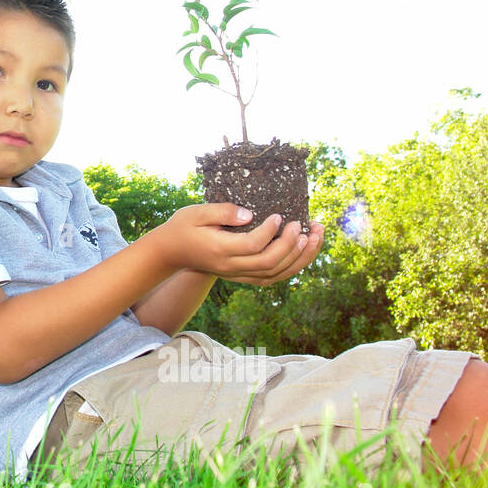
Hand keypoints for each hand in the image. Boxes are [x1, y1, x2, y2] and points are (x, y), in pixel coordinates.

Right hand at [151, 203, 324, 286]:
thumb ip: (221, 210)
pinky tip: (305, 250)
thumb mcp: (195, 212)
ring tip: (316, 236)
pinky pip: (272, 277)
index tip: (280, 215)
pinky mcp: (243, 276)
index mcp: (219, 250)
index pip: (252, 245)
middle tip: (304, 225)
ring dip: (300, 258)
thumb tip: (248, 213)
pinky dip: (292, 266)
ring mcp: (237, 275)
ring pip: (275, 274)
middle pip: (269, 263)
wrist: (172, 252)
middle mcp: (230, 267)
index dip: (270, 232)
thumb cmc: (183, 227)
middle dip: (292, 245)